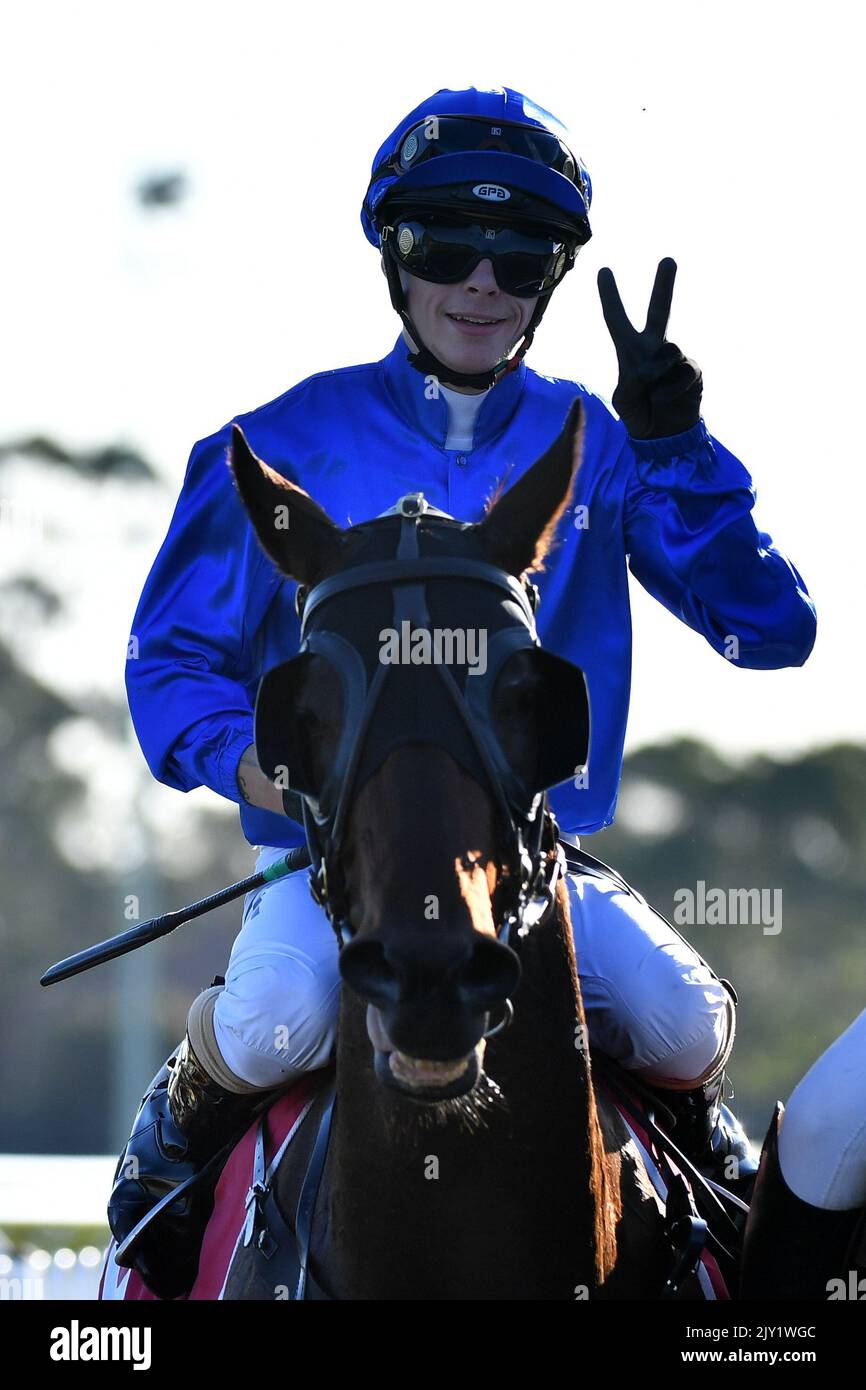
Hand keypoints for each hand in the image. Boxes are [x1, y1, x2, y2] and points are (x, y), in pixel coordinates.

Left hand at [597, 257, 702, 439]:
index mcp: (630, 351)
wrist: (663, 436)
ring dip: (657, 374)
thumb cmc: (640, 414)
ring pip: (667, 352)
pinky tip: (666, 401)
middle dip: (664, 286)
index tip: (604, 271)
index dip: (610, 297)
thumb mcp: (624, 399)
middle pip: (659, 311)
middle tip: (668, 259)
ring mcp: (676, 357)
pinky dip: (669, 391)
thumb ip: (633, 380)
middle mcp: (653, 348)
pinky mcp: (693, 370)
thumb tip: (653, 367)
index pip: (616, 320)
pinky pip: (680, 373)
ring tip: (653, 395)